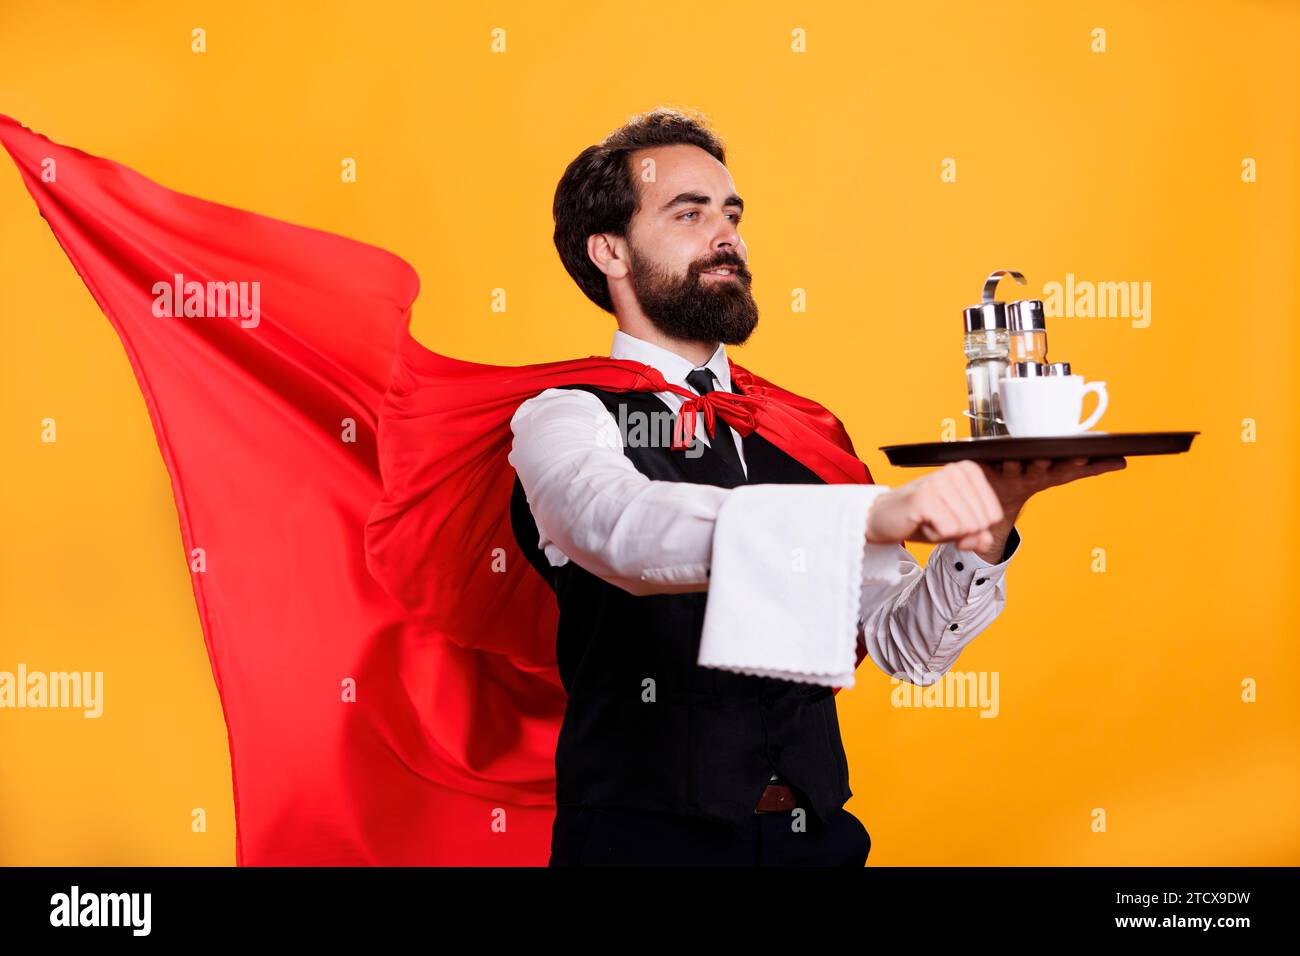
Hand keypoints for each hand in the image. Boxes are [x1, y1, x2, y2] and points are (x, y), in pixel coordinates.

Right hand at [865, 460, 1004, 552]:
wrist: (883, 518)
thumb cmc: (921, 518)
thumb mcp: (959, 528)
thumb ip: (979, 535)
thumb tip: (983, 540)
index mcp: (969, 471)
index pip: (994, 515)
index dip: (974, 528)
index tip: (951, 517)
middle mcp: (956, 471)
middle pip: (981, 523)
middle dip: (960, 532)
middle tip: (937, 520)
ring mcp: (940, 482)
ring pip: (966, 527)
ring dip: (946, 533)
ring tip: (929, 519)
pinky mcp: (925, 497)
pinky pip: (948, 530)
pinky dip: (934, 534)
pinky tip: (921, 522)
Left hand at [975, 456, 1127, 509]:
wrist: (997, 499)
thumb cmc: (1035, 476)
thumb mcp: (1063, 472)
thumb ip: (1091, 467)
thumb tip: (1122, 462)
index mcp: (1050, 475)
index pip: (1067, 471)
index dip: (1076, 465)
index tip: (1083, 456)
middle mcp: (1030, 475)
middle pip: (1040, 468)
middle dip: (1046, 462)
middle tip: (1048, 454)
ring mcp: (1007, 473)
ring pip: (1010, 465)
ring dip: (1013, 461)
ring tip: (1012, 455)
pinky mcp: (984, 470)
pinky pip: (983, 462)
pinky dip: (981, 458)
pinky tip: (981, 451)